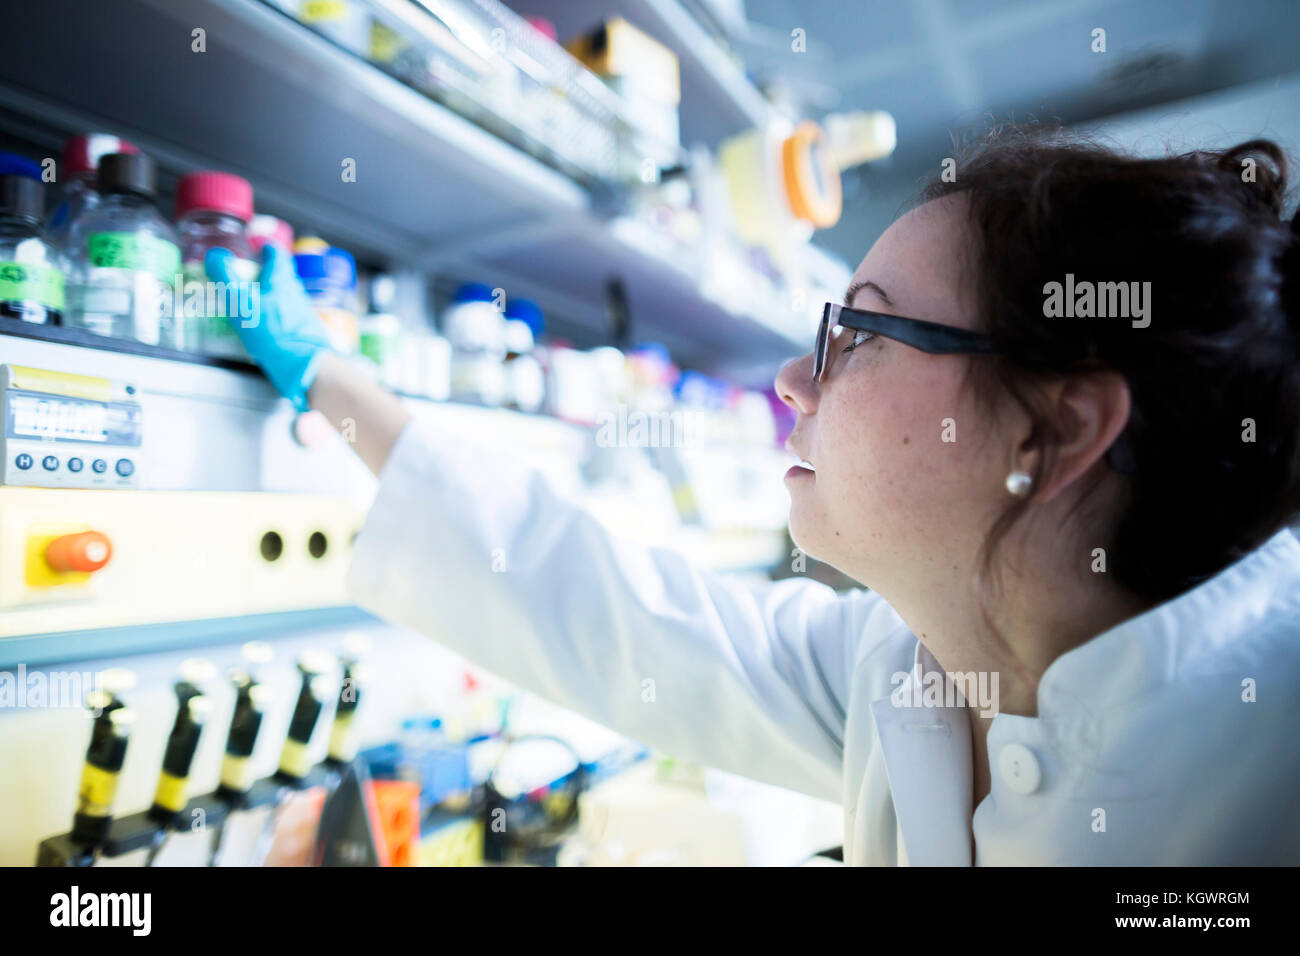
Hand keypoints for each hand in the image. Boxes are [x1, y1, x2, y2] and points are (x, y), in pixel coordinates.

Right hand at [206, 244, 332, 410]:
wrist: (305, 364)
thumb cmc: (273, 331)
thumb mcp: (241, 300)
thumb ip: (226, 276)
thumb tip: (214, 254)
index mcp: (281, 281)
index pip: (278, 256)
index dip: (269, 250)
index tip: (264, 247)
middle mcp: (296, 294)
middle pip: (284, 278)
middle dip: (270, 274)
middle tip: (257, 275)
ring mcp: (303, 315)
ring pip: (288, 299)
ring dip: (274, 297)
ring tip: (259, 302)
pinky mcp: (305, 334)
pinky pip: (290, 320)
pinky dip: (279, 319)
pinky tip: (270, 330)